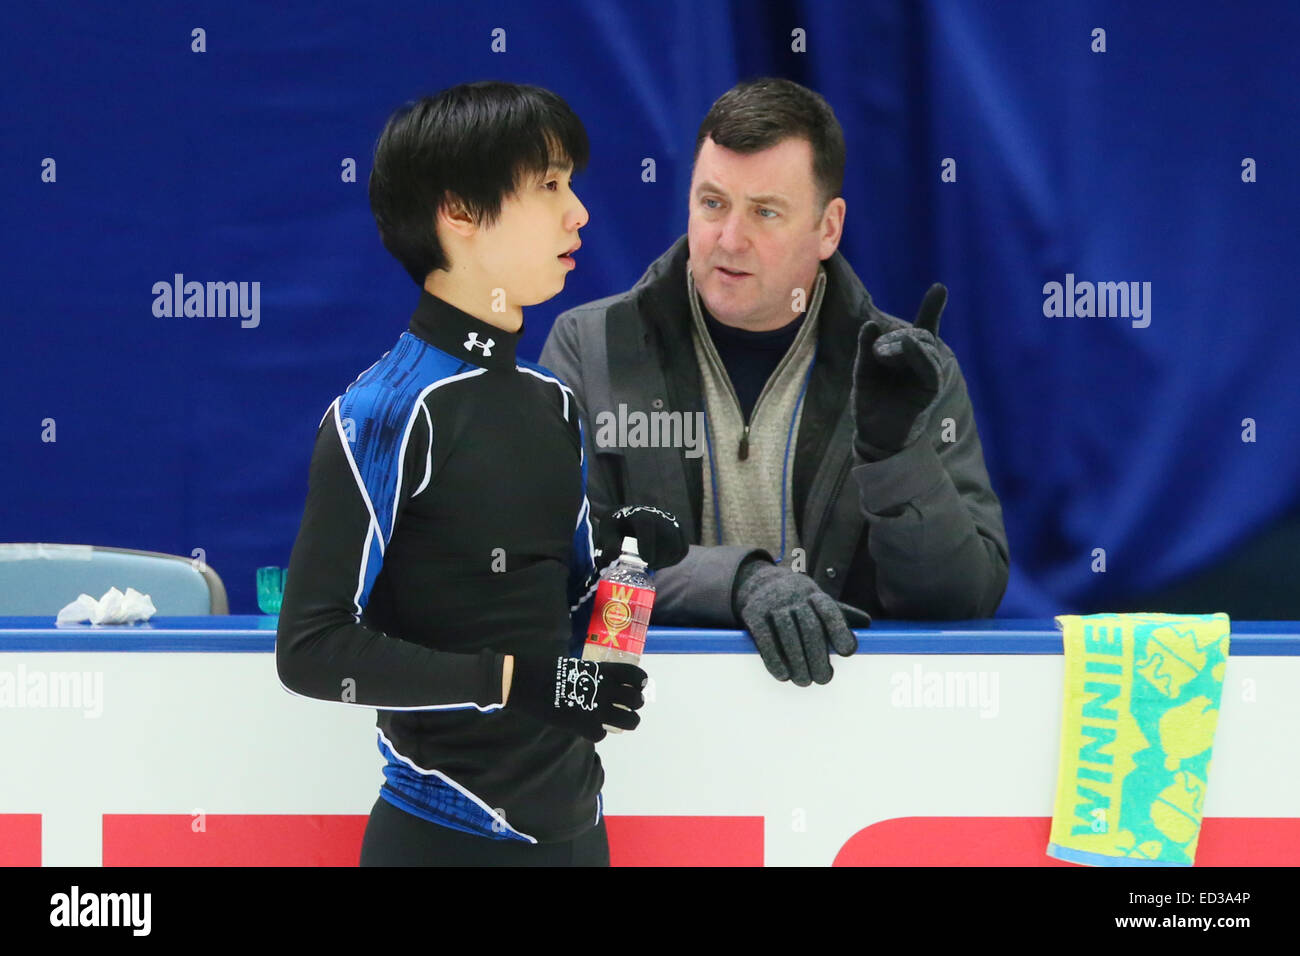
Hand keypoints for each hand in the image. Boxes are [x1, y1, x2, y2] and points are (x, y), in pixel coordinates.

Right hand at [506, 654, 646, 741]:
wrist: (527, 681)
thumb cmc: (547, 669)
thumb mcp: (578, 667)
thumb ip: (595, 677)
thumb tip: (605, 685)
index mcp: (604, 671)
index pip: (636, 677)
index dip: (639, 683)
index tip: (637, 688)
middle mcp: (606, 690)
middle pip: (637, 701)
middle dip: (634, 705)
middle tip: (626, 707)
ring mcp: (598, 709)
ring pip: (630, 721)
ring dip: (627, 722)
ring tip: (618, 721)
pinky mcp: (585, 726)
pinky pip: (602, 734)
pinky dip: (596, 733)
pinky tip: (588, 728)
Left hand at [596, 505, 687, 570]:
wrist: (628, 516)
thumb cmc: (616, 527)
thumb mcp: (607, 533)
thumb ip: (608, 545)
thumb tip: (612, 556)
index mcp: (639, 514)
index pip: (647, 525)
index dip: (648, 543)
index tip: (646, 560)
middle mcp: (658, 515)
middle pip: (666, 539)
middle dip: (658, 558)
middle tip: (646, 567)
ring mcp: (671, 521)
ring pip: (677, 546)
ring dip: (666, 560)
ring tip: (653, 564)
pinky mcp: (679, 528)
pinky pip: (683, 549)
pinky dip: (674, 559)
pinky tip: (662, 562)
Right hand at [733, 560, 869, 685]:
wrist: (758, 583)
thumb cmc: (797, 599)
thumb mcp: (817, 600)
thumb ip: (840, 613)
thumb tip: (866, 624)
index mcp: (814, 594)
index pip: (829, 610)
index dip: (839, 630)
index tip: (848, 652)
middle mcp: (794, 596)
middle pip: (809, 628)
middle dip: (818, 657)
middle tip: (823, 679)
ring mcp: (772, 604)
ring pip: (788, 635)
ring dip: (797, 662)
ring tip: (804, 681)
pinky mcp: (753, 613)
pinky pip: (765, 639)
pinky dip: (774, 660)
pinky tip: (783, 675)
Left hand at [851, 283, 946, 459]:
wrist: (875, 437)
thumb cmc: (871, 402)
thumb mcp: (863, 371)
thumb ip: (866, 348)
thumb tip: (870, 323)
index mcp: (907, 355)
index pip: (922, 327)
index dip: (932, 309)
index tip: (940, 288)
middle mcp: (920, 362)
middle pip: (919, 335)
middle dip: (899, 336)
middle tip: (877, 351)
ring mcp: (927, 374)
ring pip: (925, 347)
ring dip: (906, 343)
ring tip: (886, 351)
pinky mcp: (929, 389)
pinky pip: (930, 368)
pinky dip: (920, 355)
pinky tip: (910, 343)